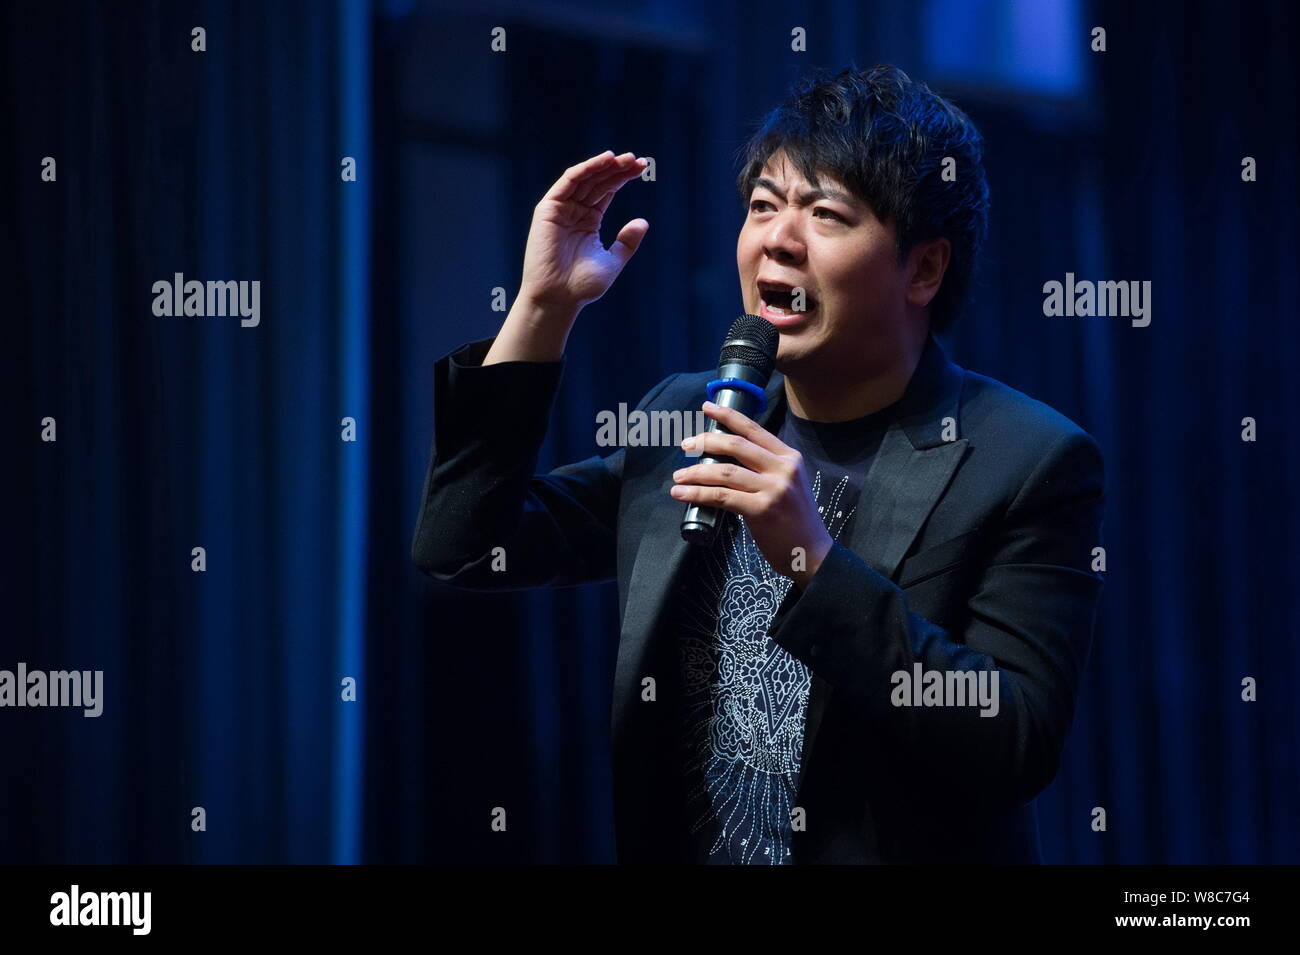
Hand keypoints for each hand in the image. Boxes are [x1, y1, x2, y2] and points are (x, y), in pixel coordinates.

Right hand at [518, 150, 648, 313]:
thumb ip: (627, 242)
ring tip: (625, 158)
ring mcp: (561, 209)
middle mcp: (574, 212)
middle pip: (598, 182)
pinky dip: (586, 169)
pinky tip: (604, 161)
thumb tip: (644, 222)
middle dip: (617, 169)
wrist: (558, 298)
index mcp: (588, 221)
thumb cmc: (582, 286)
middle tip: (638, 160)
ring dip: (604, 165)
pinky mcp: (548, 209)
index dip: (623, 178)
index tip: (642, 168)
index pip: (607, 191)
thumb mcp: (612, 261)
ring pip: (584, 178)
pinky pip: (568, 182)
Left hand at [670, 401, 832, 589]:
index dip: (728, 416)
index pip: (754, 430)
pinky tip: (682, 494)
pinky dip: (697, 494)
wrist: (811, 552)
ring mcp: (773, 489)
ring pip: (725, 472)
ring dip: (696, 472)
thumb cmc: (795, 520)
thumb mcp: (788, 484)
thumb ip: (766, 468)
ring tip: (678, 476)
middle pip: (736, 446)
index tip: (707, 408)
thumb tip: (727, 459)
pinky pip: (722, 497)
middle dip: (706, 442)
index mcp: (789, 457)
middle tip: (686, 445)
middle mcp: (783, 469)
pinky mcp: (762, 510)